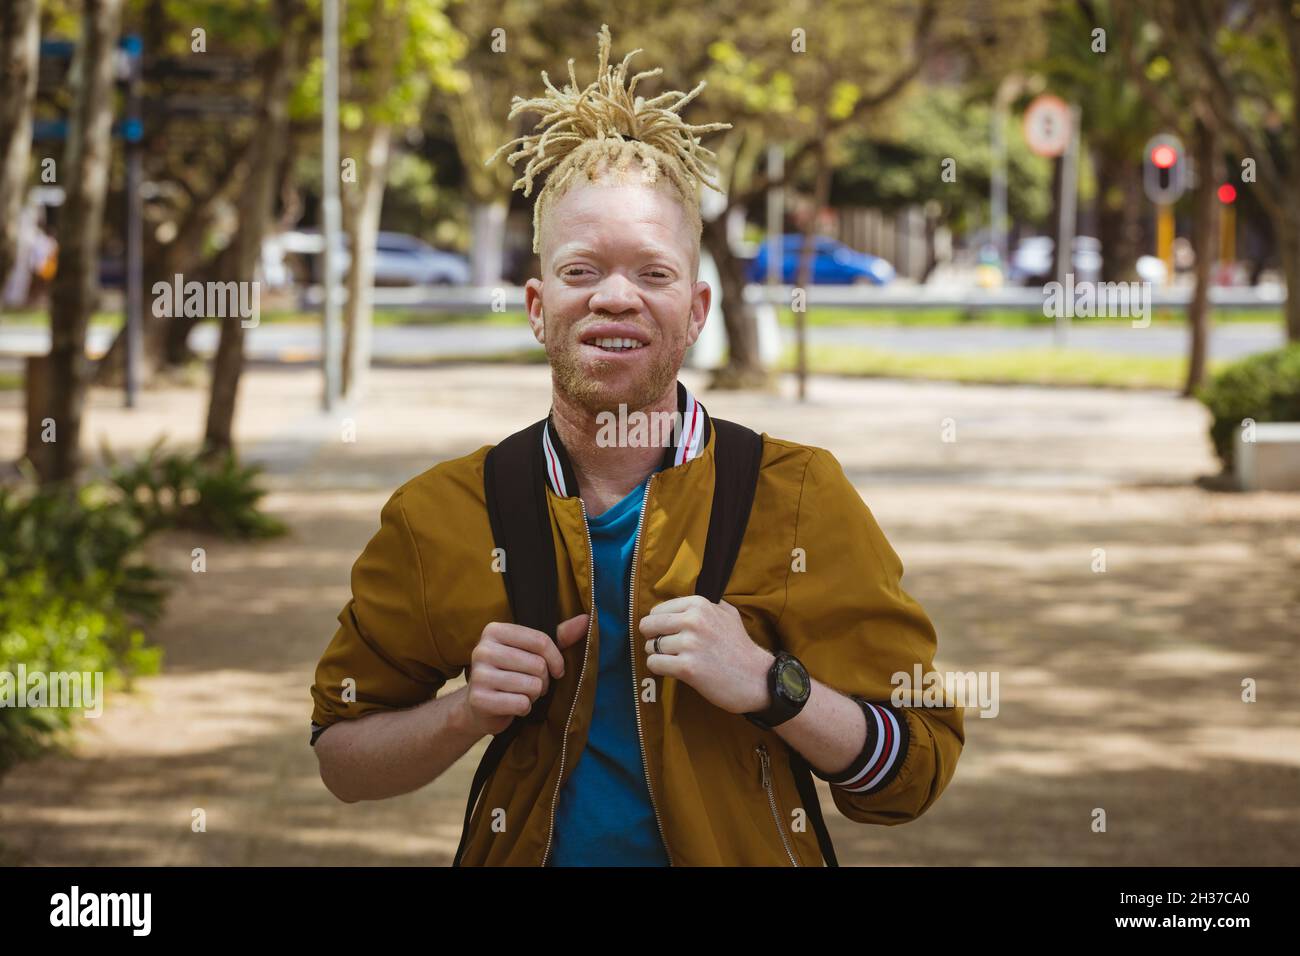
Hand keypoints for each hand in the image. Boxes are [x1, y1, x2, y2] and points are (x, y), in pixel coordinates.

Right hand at [462, 613, 588, 736]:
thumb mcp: (532, 652)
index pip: (540, 640)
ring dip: (534, 695)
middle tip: (532, 684)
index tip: (558, 670)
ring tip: (521, 693)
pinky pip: (521, 703)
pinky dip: (524, 708)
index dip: (556, 659)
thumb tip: (587, 619)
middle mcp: (483, 649)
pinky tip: (513, 705)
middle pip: (537, 665)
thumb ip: (559, 635)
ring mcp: (478, 674)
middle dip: (543, 680)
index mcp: (495, 630)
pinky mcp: (478, 699)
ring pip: (531, 686)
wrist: (480, 707)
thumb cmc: (511, 673)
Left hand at [639, 596, 773, 714]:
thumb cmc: (739, 646)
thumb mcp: (727, 613)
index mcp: (699, 604)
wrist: (756, 677)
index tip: (668, 633)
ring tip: (677, 660)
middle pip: (648, 626)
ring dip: (658, 655)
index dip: (659, 624)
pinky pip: (654, 664)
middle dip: (653, 638)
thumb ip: (704, 604)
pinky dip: (659, 668)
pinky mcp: (687, 668)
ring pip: (650, 646)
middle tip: (666, 648)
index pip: (657, 610)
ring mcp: (690, 644)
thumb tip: (676, 604)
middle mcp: (693, 620)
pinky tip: (674, 670)